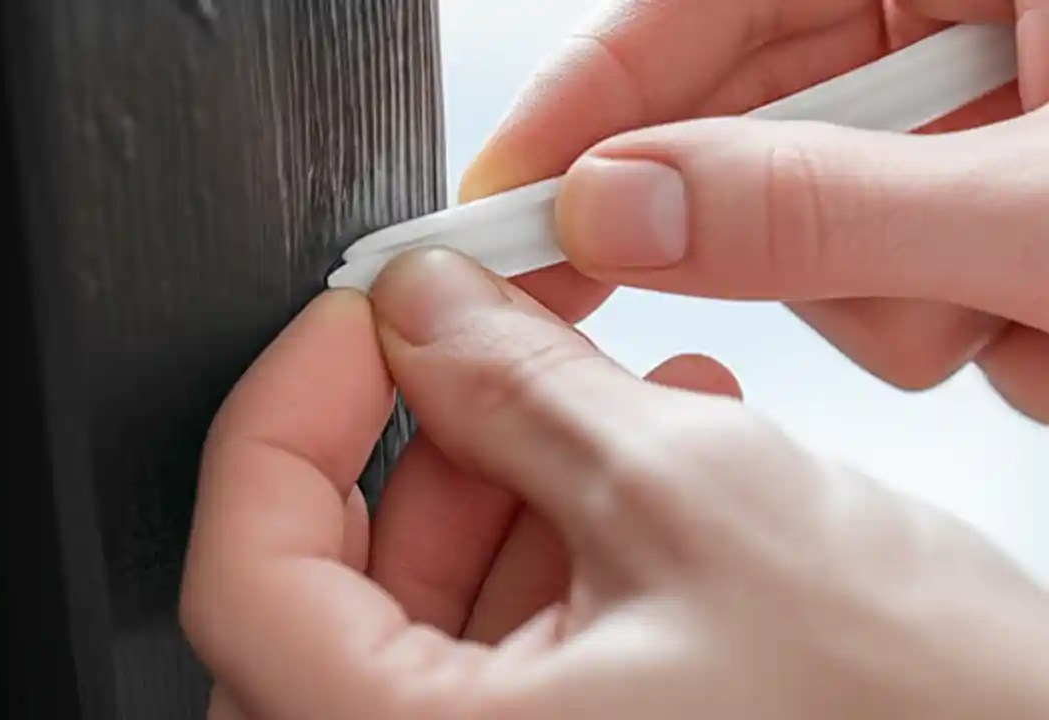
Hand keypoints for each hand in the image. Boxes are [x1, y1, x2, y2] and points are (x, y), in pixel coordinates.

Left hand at [180, 249, 1048, 718]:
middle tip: (498, 338)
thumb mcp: (694, 502)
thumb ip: (520, 390)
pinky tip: (651, 468)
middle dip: (434, 435)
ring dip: (518, 478)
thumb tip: (423, 311)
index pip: (247, 566)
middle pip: (346, 580)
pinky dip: (570, 543)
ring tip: (614, 395)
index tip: (359, 323)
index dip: (292, 412)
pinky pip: (523, 649)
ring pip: (439, 610)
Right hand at [463, 0, 1048, 421]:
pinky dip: (940, 328)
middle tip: (624, 299)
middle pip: (744, 125)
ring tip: (1012, 312)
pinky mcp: (984, 219)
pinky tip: (1036, 328)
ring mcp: (972, 129)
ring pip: (813, 230)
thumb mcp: (1033, 206)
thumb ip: (814, 207)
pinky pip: (890, 284)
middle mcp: (953, 28)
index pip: (705, 2)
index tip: (505, 198)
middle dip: (740, 231)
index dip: (588, 97)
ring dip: (883, 301)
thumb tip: (620, 211)